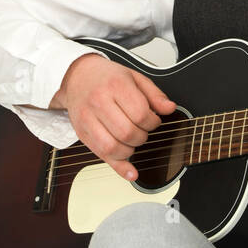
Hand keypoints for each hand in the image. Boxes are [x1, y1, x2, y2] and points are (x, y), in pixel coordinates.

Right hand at [51, 53, 177, 181]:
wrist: (78, 77)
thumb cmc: (107, 77)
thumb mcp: (135, 77)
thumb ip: (154, 94)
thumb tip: (169, 108)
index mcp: (115, 85)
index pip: (140, 114)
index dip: (153, 122)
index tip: (153, 121)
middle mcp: (99, 102)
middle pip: (127, 132)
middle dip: (142, 137)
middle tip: (143, 130)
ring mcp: (87, 119)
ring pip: (112, 147)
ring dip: (130, 151)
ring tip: (132, 141)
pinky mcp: (82, 133)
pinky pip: (101, 155)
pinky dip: (118, 166)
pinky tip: (130, 171)